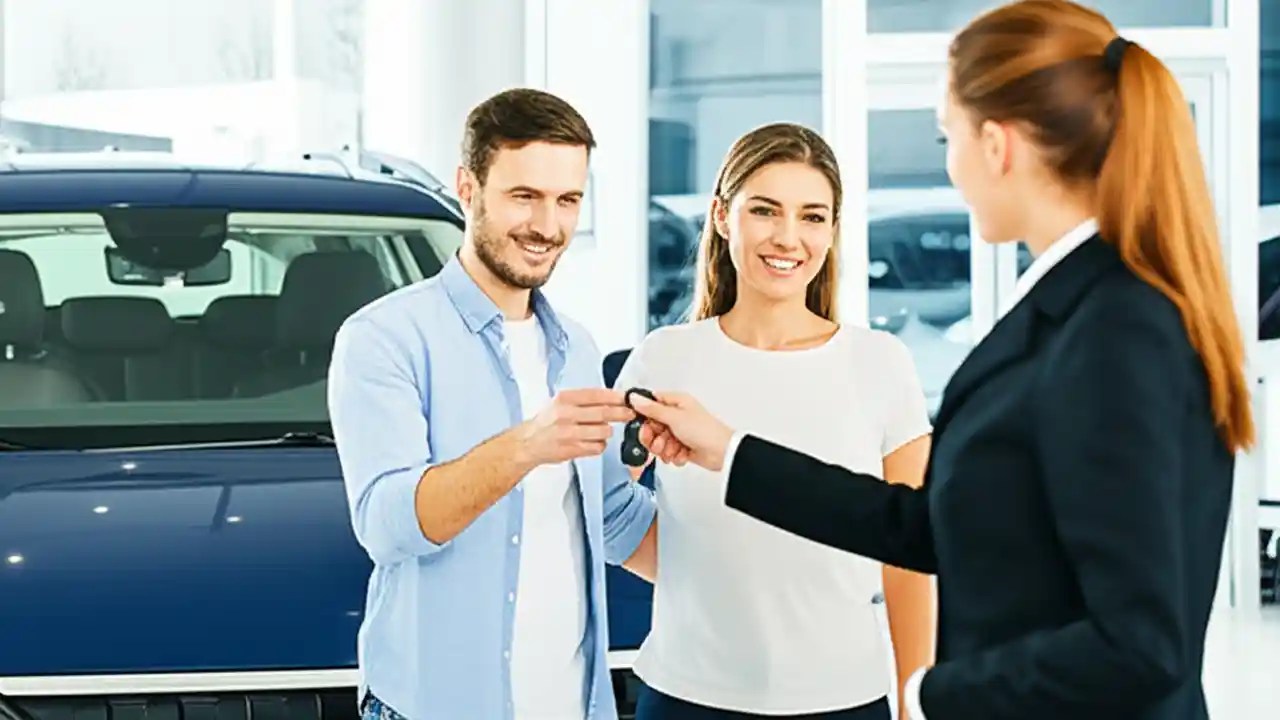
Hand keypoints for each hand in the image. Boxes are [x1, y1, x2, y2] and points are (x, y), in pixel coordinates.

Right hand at [514, 388, 634, 467]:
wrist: (528, 443)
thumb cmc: (546, 422)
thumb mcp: (560, 402)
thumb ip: (583, 400)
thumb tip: (612, 398)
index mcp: (564, 399)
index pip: (596, 395)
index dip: (616, 397)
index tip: (628, 397)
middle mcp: (566, 414)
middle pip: (603, 413)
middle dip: (621, 413)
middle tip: (630, 413)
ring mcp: (569, 433)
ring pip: (603, 431)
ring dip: (608, 431)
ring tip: (602, 430)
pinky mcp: (571, 449)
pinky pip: (597, 447)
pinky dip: (600, 445)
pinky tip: (593, 442)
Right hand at [627, 392, 734, 470]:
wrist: (722, 453)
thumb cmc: (705, 431)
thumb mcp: (674, 417)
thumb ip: (652, 409)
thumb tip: (635, 398)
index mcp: (676, 402)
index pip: (651, 404)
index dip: (644, 416)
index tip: (643, 425)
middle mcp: (677, 415)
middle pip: (652, 425)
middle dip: (654, 438)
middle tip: (659, 442)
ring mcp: (680, 431)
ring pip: (659, 441)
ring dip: (664, 449)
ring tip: (673, 449)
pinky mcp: (682, 446)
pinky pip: (668, 452)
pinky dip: (673, 455)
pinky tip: (681, 454)